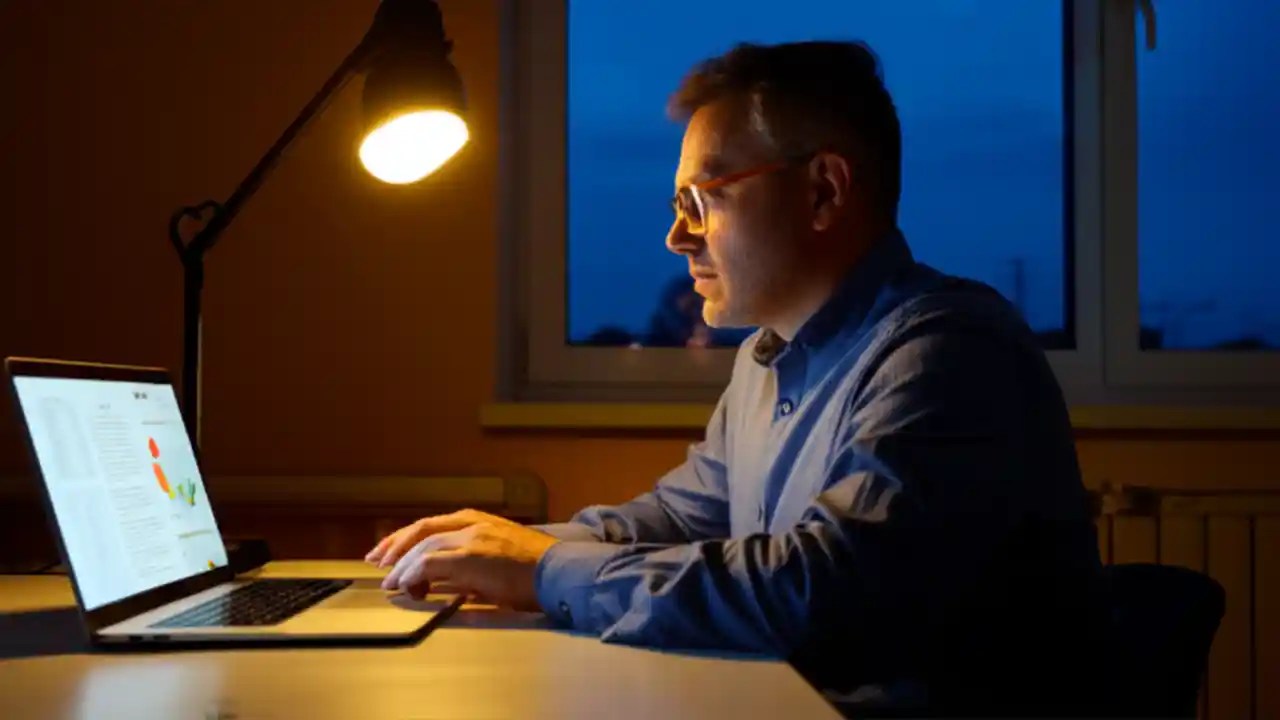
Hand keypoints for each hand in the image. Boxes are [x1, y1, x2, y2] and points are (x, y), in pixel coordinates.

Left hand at [365, 509, 558, 610]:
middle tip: (378, 564)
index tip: (388, 552)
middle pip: (421, 530)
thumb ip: (470, 559)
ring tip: (391, 584)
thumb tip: (441, 576)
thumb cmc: (534, 569)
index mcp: (477, 520)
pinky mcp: (470, 557)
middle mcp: (471, 523)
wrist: (558, 570)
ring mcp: (470, 538)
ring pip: (422, 547)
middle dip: (395, 546)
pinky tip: (409, 587)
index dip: (405, 538)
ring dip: (402, 567)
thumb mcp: (498, 554)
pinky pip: (429, 564)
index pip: (431, 525)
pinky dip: (414, 575)